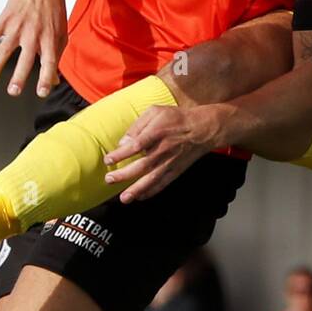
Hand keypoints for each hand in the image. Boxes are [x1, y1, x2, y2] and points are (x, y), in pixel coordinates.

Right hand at [0, 0, 68, 96]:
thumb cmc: (54, 14)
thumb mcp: (60, 34)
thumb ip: (56, 57)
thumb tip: (53, 82)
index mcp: (50, 39)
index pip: (50, 62)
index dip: (47, 77)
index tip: (41, 92)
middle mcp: (34, 34)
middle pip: (26, 59)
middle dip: (19, 76)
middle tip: (13, 91)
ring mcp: (18, 26)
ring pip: (4, 50)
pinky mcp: (5, 18)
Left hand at [103, 105, 226, 202]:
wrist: (202, 129)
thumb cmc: (177, 118)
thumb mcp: (155, 112)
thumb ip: (137, 125)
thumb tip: (123, 142)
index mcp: (157, 133)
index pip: (135, 146)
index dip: (120, 154)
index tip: (108, 160)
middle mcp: (163, 150)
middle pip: (141, 165)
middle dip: (123, 175)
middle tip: (109, 180)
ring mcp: (170, 162)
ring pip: (151, 179)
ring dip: (136, 190)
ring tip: (124, 198)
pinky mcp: (176, 170)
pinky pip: (163, 184)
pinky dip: (151, 192)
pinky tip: (140, 197)